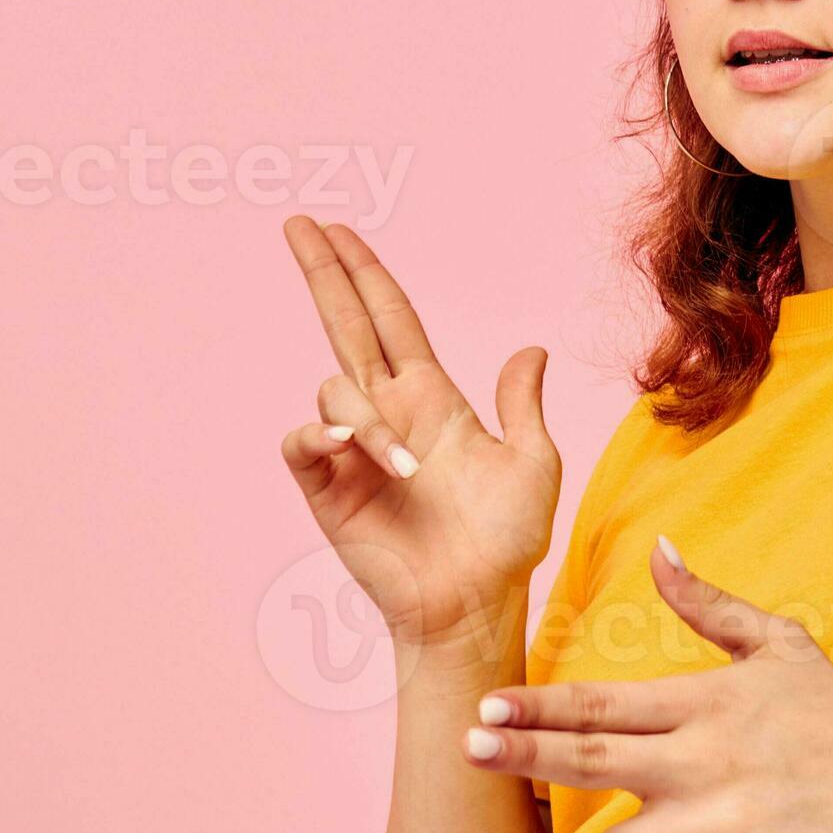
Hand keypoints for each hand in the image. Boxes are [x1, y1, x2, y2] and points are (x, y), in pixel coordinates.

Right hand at [277, 216, 562, 654]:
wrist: (474, 607)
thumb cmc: (506, 544)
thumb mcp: (533, 465)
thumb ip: (522, 406)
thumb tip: (531, 349)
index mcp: (430, 398)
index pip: (389, 317)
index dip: (364, 272)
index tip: (336, 229)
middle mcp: (386, 415)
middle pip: (344, 325)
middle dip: (323, 273)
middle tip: (299, 225)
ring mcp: (353, 451)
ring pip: (334, 390)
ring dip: (367, 419)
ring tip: (406, 470)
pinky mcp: (329, 491)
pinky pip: (304, 443)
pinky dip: (321, 436)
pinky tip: (349, 446)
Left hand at [458, 537, 832, 832]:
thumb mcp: (777, 644)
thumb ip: (708, 605)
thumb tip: (660, 548)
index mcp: (703, 702)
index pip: (599, 703)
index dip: (535, 706)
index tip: (484, 707)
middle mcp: (703, 757)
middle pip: (586, 760)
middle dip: (519, 754)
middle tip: (466, 749)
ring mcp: (724, 819)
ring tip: (681, 829)